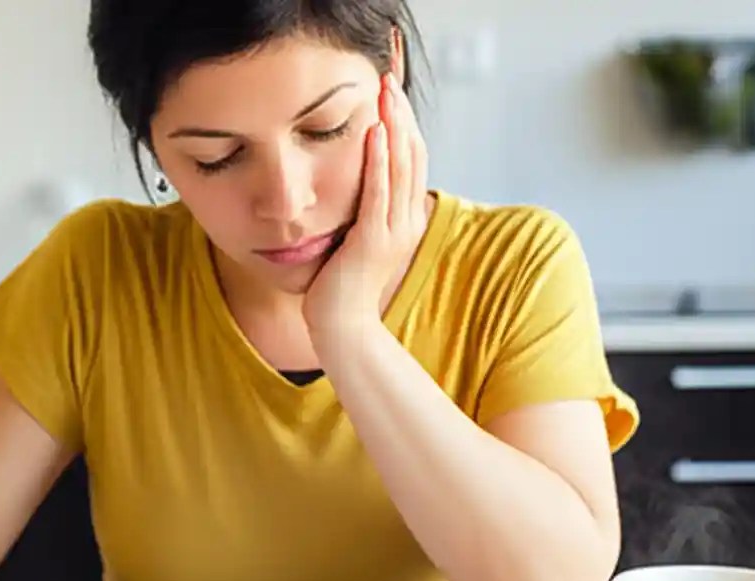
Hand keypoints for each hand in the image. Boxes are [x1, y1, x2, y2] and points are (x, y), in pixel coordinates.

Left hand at [304, 71, 428, 333]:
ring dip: (393, 126)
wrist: (342, 329)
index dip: (404, 123)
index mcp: (404, 218)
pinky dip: (379, 161)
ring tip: (384, 92)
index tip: (391, 92)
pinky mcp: (372, 240)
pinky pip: (380, 193)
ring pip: (401, 167)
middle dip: (400, 114)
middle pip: (412, 154)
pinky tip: (374, 132)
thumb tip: (354, 184)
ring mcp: (392, 230)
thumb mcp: (357, 239)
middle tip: (388, 77)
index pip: (412, 159)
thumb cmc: (342, 287)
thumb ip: (363, 212)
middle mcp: (405, 220)